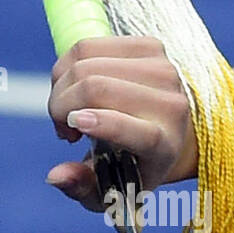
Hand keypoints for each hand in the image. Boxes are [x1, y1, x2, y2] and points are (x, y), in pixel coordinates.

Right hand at [46, 35, 194, 210]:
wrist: (177, 132)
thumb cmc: (137, 162)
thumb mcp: (113, 187)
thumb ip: (82, 187)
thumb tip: (55, 176)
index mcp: (164, 145)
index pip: (139, 132)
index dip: (105, 124)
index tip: (75, 124)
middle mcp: (172, 106)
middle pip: (96, 87)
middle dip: (61, 106)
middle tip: (63, 127)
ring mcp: (164, 71)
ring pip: (86, 62)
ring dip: (60, 86)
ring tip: (70, 109)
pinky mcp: (151, 46)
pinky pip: (88, 45)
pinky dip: (68, 65)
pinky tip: (77, 85)